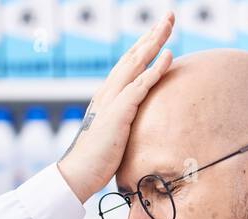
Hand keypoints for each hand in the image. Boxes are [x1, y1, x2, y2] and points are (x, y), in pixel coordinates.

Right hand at [56, 12, 174, 203]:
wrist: (78, 173)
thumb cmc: (96, 160)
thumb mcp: (114, 135)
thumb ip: (124, 123)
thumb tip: (135, 125)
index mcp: (107, 95)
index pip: (129, 64)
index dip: (144, 45)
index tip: (158, 32)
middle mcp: (108, 91)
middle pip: (133, 55)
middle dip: (151, 34)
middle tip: (168, 16)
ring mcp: (112, 99)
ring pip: (137, 62)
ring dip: (154, 41)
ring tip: (169, 24)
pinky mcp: (119, 112)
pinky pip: (141, 86)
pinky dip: (155, 69)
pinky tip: (168, 55)